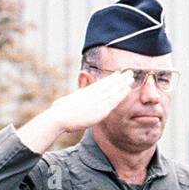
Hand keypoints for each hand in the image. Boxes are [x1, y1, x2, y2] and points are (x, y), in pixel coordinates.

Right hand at [17, 69, 135, 154]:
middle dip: (118, 78)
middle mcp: (91, 95)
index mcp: (84, 94)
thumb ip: (65, 103)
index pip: (100, 85)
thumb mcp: (62, 104)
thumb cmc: (57, 114)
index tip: (116, 74)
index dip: (109, 79)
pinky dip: (121, 93)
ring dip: (122, 83)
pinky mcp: (100, 109)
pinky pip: (113, 100)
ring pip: (113, 90)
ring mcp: (96, 101)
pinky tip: (128, 88)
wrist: (59, 118)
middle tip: (128, 72)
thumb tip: (59, 104)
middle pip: (108, 85)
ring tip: (131, 76)